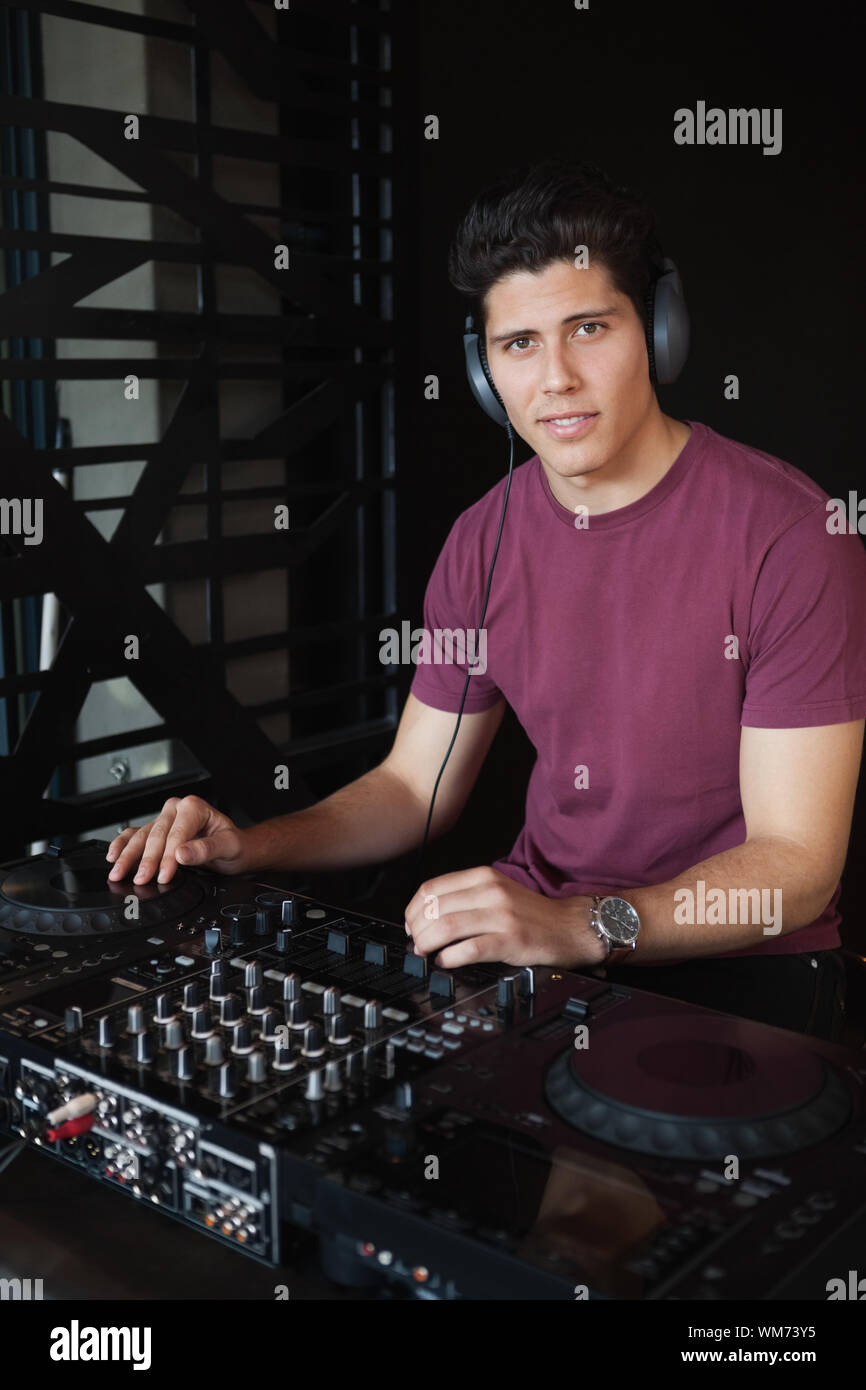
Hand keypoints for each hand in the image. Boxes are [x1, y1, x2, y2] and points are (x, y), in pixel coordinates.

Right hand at [105, 795, 246, 884]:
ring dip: (127, 856)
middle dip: (146, 860)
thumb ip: (206, 849)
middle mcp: (176, 809)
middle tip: (140, 880)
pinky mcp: (157, 829)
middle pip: (155, 835)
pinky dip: (122, 846)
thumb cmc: (233, 845)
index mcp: (194, 807)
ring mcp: (164, 819)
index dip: (168, 857)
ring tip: (117, 873)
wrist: (234, 848)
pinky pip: (135, 835)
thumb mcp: (228, 847)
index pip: (176, 834)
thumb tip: (182, 854)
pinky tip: (113, 856)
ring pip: (141, 836)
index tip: (164, 876)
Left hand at [403, 866, 606, 969]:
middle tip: (416, 942)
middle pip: (435, 908)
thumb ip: (466, 896)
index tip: (410, 923)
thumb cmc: (532, 913)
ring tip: (425, 952)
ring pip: (447, 927)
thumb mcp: (498, 891)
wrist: (570, 927)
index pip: (432, 888)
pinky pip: (469, 949)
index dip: (413, 908)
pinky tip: (446, 962)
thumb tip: (428, 914)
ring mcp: (501, 916)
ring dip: (427, 943)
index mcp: (484, 877)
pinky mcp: (510, 940)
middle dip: (417, 929)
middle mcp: (491, 892)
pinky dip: (450, 958)